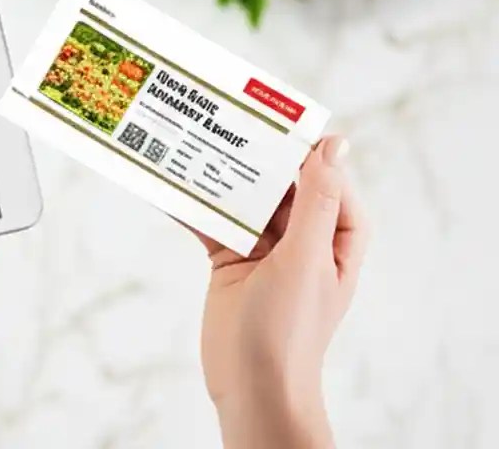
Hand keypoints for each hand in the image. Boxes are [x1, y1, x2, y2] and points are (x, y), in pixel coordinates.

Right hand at [194, 136, 368, 448]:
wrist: (252, 387)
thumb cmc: (289, 329)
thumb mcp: (306, 257)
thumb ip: (316, 199)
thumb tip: (334, 144)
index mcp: (335, 238)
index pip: (329, 179)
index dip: (309, 149)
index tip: (281, 118)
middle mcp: (303, 241)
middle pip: (281, 185)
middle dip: (257, 157)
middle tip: (227, 120)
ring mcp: (265, 252)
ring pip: (244, 201)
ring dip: (221, 177)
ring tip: (193, 142)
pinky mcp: (231, 263)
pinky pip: (213, 224)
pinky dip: (194, 207)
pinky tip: (170, 186)